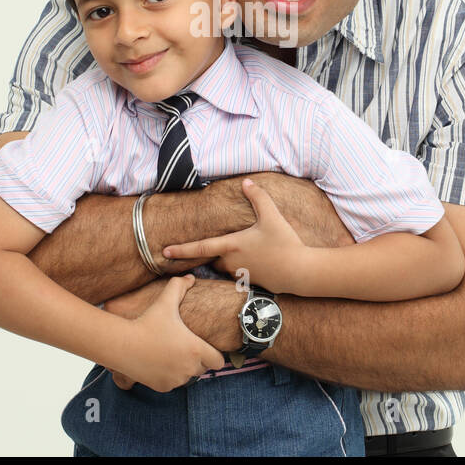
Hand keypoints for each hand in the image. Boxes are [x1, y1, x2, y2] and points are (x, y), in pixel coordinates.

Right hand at [113, 275, 224, 392]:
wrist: (122, 344)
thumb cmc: (146, 322)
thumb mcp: (165, 302)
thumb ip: (179, 287)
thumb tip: (190, 277)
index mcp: (195, 350)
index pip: (218, 362)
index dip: (214, 354)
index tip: (206, 346)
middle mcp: (188, 369)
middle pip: (202, 369)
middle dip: (197, 360)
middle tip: (185, 346)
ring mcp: (176, 380)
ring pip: (187, 376)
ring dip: (183, 368)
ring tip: (171, 352)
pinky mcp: (163, 387)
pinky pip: (173, 382)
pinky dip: (170, 375)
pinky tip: (160, 361)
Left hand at [163, 179, 309, 293]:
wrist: (300, 271)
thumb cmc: (285, 243)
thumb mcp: (272, 216)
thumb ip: (258, 197)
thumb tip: (246, 182)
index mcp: (231, 246)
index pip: (200, 248)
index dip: (180, 249)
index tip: (164, 252)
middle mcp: (231, 262)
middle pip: (214, 257)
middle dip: (213, 252)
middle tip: (217, 245)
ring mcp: (241, 274)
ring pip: (226, 266)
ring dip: (228, 259)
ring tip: (245, 250)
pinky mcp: (251, 282)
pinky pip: (240, 273)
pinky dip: (242, 266)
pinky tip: (258, 260)